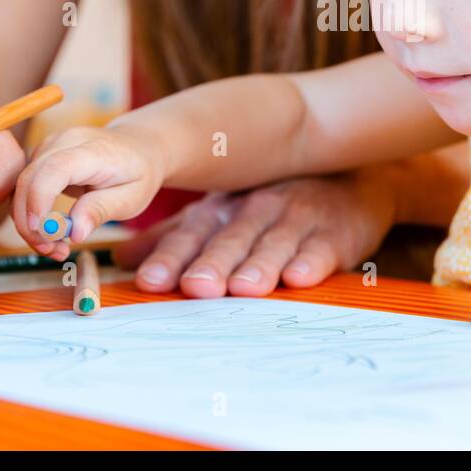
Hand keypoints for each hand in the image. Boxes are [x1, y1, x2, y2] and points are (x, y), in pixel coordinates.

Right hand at [12, 125, 163, 260]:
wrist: (138, 147)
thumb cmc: (137, 172)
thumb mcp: (132, 197)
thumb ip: (102, 210)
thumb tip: (75, 233)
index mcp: (92, 149)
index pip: (54, 169)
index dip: (39, 200)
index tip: (41, 233)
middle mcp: (64, 141)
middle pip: (28, 180)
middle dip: (30, 224)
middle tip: (52, 251)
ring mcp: (49, 146)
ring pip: (21, 187)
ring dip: (30, 223)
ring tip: (56, 246)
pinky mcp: (41, 155)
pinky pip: (25, 187)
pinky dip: (31, 214)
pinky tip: (51, 232)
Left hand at [113, 171, 396, 297]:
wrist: (349, 182)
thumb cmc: (274, 206)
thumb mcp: (222, 214)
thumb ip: (175, 237)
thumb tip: (121, 257)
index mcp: (223, 210)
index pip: (191, 234)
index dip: (171, 257)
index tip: (150, 281)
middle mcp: (256, 210)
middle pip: (230, 240)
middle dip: (212, 263)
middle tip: (196, 287)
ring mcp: (297, 219)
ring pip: (274, 244)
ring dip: (259, 264)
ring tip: (244, 287)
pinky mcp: (334, 233)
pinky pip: (321, 248)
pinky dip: (311, 262)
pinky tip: (300, 277)